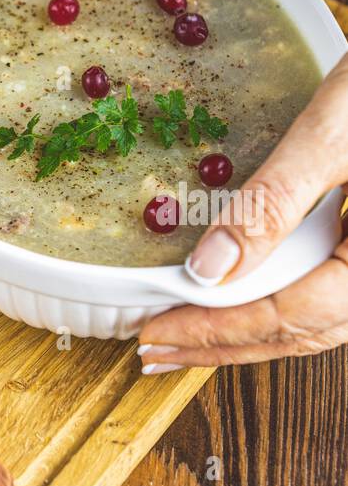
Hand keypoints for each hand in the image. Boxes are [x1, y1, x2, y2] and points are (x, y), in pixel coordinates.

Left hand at [138, 54, 347, 368]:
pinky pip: (327, 286)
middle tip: (155, 350)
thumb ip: (274, 202)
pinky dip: (278, 297)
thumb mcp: (331, 136)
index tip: (158, 334)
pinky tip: (241, 293)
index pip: (292, 316)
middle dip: (225, 343)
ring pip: (318, 316)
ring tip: (186, 333)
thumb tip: (209, 267)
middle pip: (303, 330)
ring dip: (249, 328)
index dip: (219, 330)